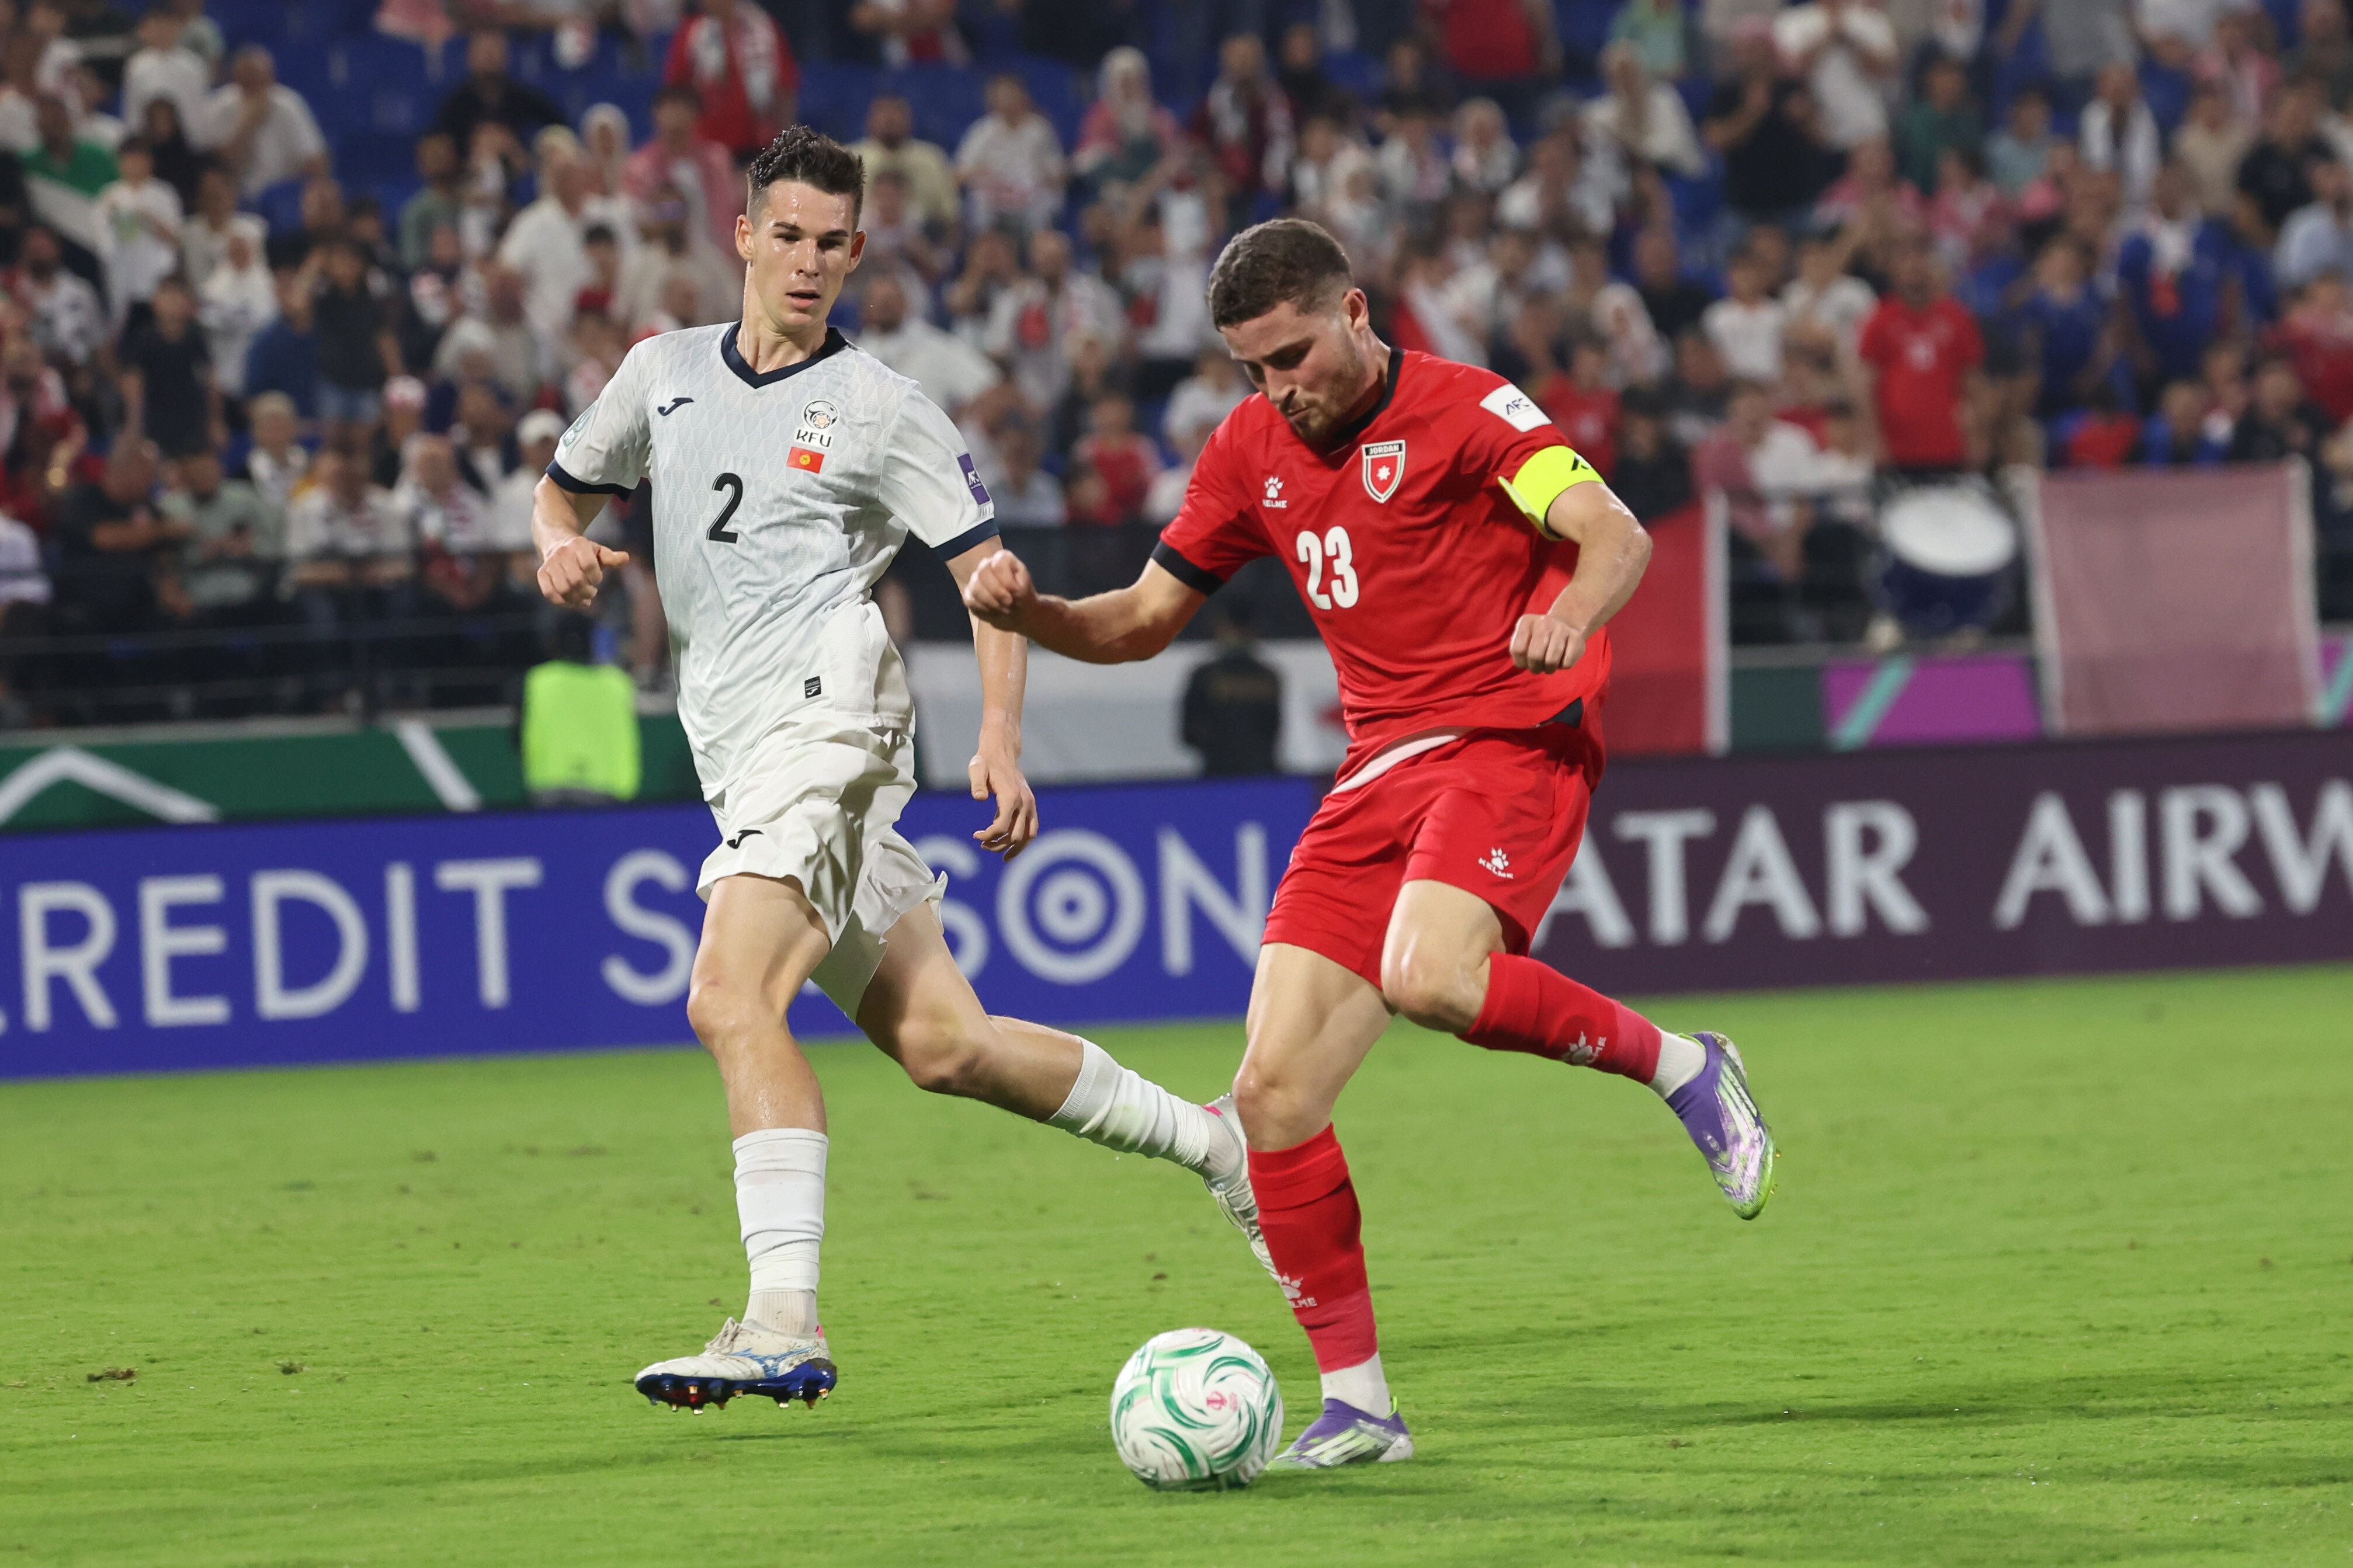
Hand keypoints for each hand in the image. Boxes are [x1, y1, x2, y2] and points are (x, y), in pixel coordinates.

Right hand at [536, 534, 628, 607]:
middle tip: (592, 593)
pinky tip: (572, 603)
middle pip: (576, 580)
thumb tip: (626, 558)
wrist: (557, 542)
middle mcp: (562, 553)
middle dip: (587, 591)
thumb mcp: (599, 552)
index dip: (596, 577)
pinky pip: (549, 593)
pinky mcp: (542, 573)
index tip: (597, 579)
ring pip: (563, 589)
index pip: (589, 566)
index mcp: (578, 544)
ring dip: (576, 599)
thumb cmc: (584, 552)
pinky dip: (562, 602)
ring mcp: (550, 563)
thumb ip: (612, 558)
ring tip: (584, 599)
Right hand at [960, 547, 1035, 630]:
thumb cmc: (1022, 597)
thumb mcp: (1026, 591)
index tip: (1015, 592)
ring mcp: (976, 579)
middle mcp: (987, 565)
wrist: (1017, 613)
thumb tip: (1006, 592)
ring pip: (976, 588)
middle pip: (984, 573)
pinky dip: (984, 609)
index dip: (1007, 581)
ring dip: (991, 602)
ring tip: (1002, 609)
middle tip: (1009, 603)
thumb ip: (1017, 588)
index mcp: (1003, 559)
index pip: (999, 564)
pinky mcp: (969, 594)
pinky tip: (993, 611)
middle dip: (997, 592)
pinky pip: (971, 601)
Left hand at [968, 730, 1036, 860]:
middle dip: (999, 845)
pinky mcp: (1031, 805)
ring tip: (1002, 856)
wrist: (1002, 751)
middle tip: (983, 845)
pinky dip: (1023, 839)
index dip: (988, 836)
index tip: (976, 835)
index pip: (1001, 827)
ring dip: (1016, 848)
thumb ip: (977, 783)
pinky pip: (1032, 828)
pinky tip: (1009, 842)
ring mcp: (1030, 804)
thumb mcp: (976, 768)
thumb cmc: (986, 761)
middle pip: (1015, 835)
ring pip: (1029, 835)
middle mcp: (1024, 802)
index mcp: (1010, 796)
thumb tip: (979, 797)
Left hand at [1510, 612, 1587, 673]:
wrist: (1566, 625)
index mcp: (1527, 622)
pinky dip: (1563, 666)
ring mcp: (1562, 628)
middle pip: (1535, 656)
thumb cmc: (1540, 640)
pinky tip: (1562, 658)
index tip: (1526, 662)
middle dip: (1535, 668)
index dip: (1522, 662)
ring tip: (1549, 665)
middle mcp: (1544, 622)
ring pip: (1551, 661)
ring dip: (1549, 669)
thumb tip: (1521, 664)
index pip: (1518, 650)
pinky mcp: (1577, 637)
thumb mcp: (1525, 640)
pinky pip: (1567, 663)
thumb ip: (1518, 651)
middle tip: (1538, 667)